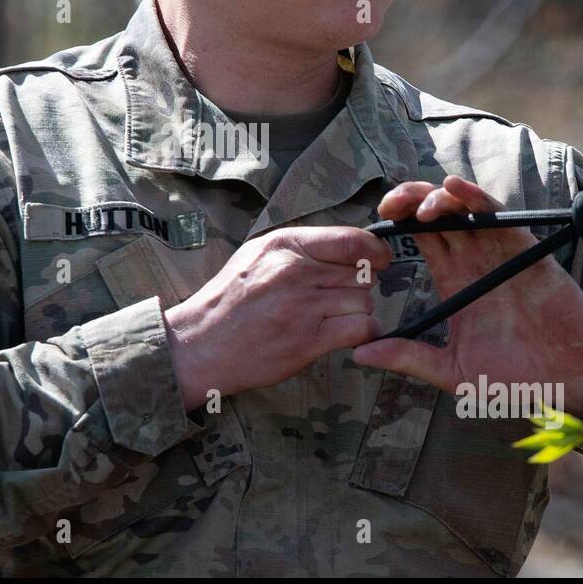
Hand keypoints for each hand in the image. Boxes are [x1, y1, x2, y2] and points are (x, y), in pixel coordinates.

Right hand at [165, 226, 391, 409]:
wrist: (201, 343)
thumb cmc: (231, 298)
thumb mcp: (258, 254)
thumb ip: (301, 247)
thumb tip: (348, 245)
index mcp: (285, 245)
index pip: (351, 240)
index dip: (376, 250)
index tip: (380, 259)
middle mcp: (295, 272)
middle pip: (362, 273)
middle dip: (360, 285)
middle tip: (340, 296)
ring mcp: (302, 307)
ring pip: (364, 302)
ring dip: (358, 311)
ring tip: (333, 317)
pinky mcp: (308, 341)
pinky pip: (360, 329)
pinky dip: (361, 333)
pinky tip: (344, 335)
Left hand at [351, 176, 582, 422]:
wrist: (568, 383)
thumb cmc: (513, 377)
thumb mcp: (451, 370)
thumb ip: (409, 358)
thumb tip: (358, 354)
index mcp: (454, 279)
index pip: (421, 236)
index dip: (397, 219)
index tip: (377, 218)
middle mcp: (475, 260)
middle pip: (439, 214)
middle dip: (412, 199)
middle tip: (390, 203)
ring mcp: (501, 254)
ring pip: (467, 209)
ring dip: (442, 199)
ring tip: (422, 208)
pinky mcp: (527, 255)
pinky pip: (501, 219)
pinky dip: (478, 200)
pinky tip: (456, 191)